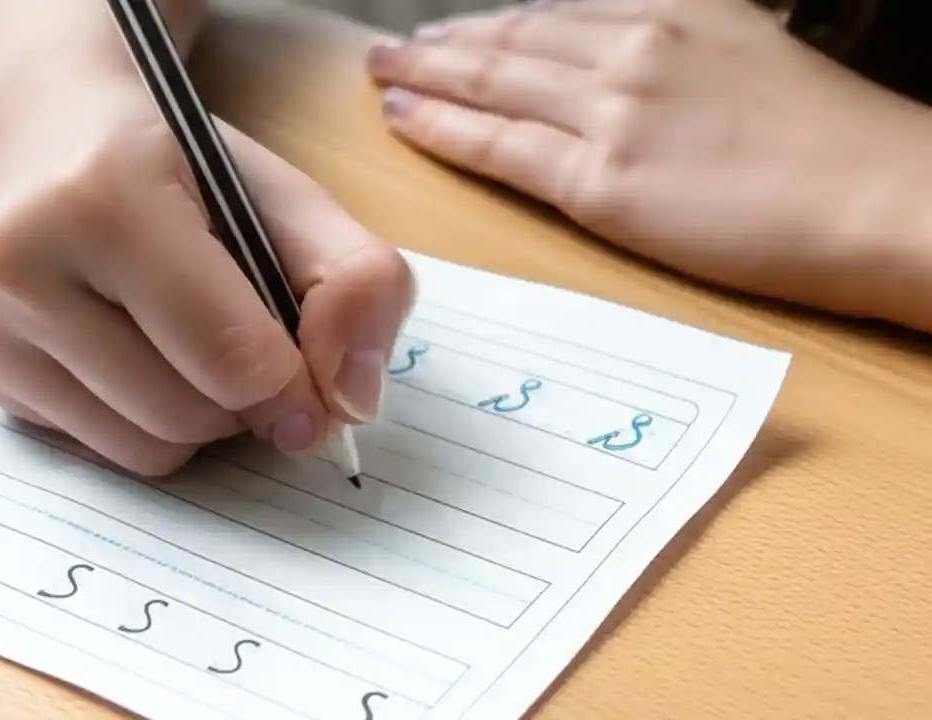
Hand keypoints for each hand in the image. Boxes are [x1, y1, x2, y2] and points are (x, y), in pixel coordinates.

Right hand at [0, 85, 414, 476]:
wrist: (58, 137)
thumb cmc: (184, 173)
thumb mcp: (289, 200)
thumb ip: (359, 283)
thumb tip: (350, 402)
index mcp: (103, 197)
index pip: (230, 355)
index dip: (294, 384)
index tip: (310, 373)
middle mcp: (19, 261)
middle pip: (186, 415)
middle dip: (241, 399)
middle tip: (241, 337)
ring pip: (143, 452)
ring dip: (196, 419)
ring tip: (187, 343)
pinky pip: (101, 452)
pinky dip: (142, 421)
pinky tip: (133, 350)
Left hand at [366, 0, 931, 325]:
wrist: (880, 198)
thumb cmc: (832, 143)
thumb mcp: (751, 56)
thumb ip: (679, 54)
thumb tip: (625, 66)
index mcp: (673, 10)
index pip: (554, 15)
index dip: (493, 27)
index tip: (453, 34)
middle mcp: (633, 46)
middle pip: (511, 41)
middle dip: (443, 46)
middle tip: (393, 53)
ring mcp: (613, 111)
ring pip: (493, 85)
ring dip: (428, 78)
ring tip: (384, 79)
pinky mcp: (603, 182)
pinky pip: (501, 148)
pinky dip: (445, 129)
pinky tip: (407, 119)